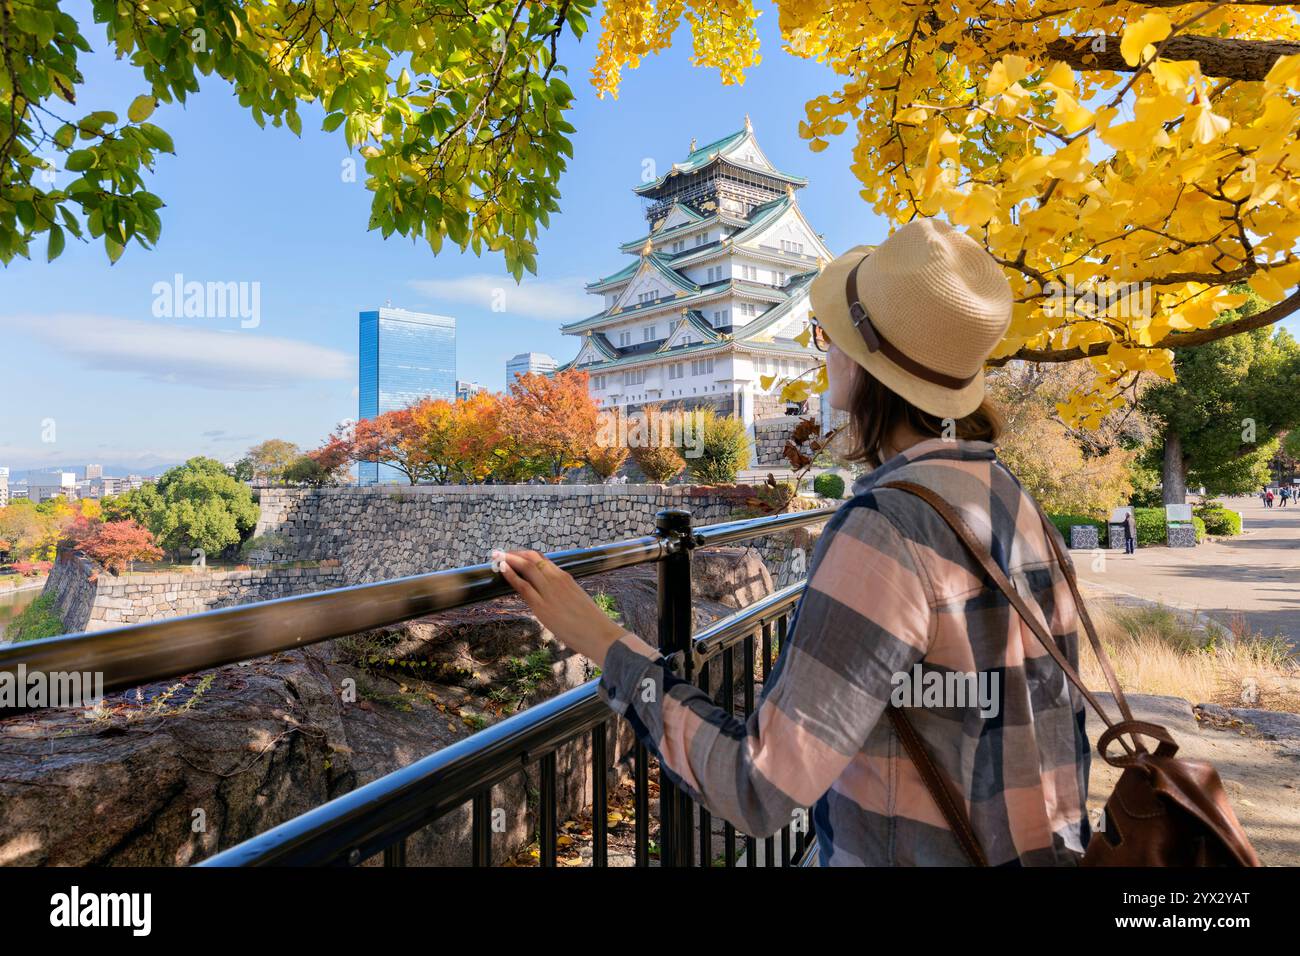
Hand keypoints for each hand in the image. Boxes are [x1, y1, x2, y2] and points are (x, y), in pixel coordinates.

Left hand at [493, 549, 626, 666]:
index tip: (515, 555)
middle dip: (514, 554)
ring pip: (526, 568)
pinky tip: (502, 569)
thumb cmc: (591, 621)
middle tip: (500, 553)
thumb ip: (562, 593)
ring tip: (496, 557)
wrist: (599, 633)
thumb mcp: (576, 599)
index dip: (526, 555)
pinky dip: (511, 575)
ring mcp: (549, 591)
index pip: (542, 560)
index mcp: (566, 577)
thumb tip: (549, 596)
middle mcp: (557, 579)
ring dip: (509, 560)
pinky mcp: (542, 606)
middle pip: (532, 559)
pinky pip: (523, 586)